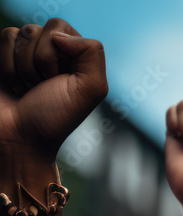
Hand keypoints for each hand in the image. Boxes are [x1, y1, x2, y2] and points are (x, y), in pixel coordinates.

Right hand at [0, 19, 106, 159]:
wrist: (19, 138)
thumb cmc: (55, 116)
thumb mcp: (91, 89)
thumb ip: (92, 53)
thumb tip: (59, 34)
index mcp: (77, 55)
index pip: (60, 28)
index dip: (54, 53)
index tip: (57, 79)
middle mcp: (53, 51)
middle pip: (37, 29)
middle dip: (38, 62)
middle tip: (42, 86)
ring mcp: (27, 53)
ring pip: (18, 34)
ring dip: (22, 67)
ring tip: (28, 89)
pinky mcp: (4, 58)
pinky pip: (2, 39)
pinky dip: (6, 66)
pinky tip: (14, 86)